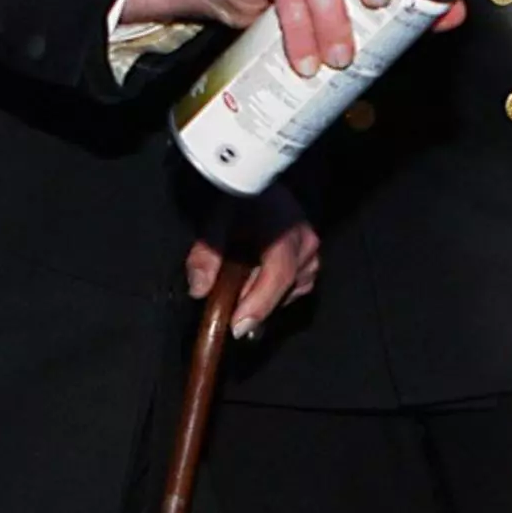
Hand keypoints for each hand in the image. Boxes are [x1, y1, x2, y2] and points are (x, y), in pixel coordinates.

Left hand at [190, 188, 320, 335]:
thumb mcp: (215, 220)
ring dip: (261, 294)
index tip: (237, 327)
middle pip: (281, 288)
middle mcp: (305, 243)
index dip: (258, 305)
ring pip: (289, 291)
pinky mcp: (312, 261)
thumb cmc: (239, 199)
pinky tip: (255, 277)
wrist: (260, 184)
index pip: (278, 275)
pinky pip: (295, 287)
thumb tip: (199, 289)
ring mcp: (312, 253)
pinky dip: (273, 290)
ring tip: (241, 278)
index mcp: (285, 230)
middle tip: (225, 299)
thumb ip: (205, 255)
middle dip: (251, 300)